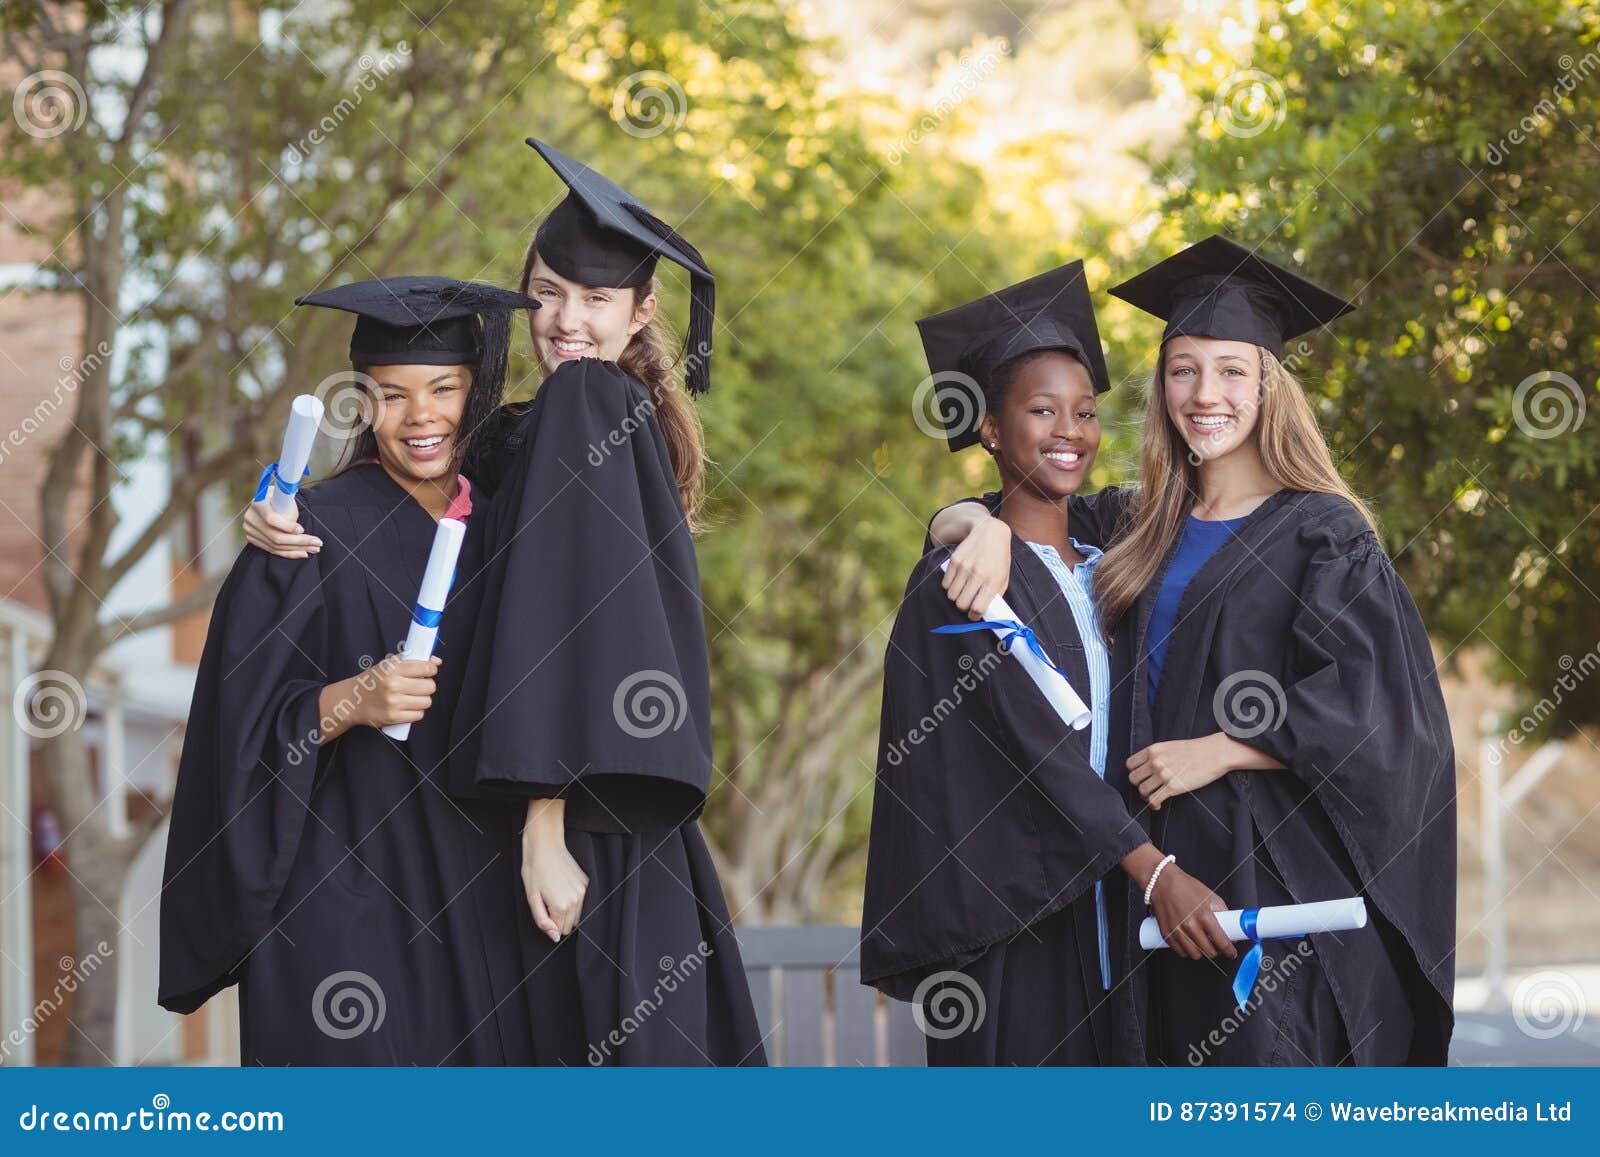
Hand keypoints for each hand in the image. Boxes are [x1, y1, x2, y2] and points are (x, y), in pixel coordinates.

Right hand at [244, 497, 321, 558]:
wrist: (267, 501)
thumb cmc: (279, 498)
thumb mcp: (285, 496)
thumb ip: (289, 509)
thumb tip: (297, 530)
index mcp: (258, 503)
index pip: (271, 519)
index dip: (287, 526)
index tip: (302, 529)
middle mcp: (251, 518)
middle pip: (275, 536)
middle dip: (300, 541)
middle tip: (317, 543)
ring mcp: (250, 530)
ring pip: (275, 545)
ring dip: (298, 549)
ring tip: (314, 548)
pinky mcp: (253, 539)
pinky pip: (272, 550)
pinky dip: (289, 553)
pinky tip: (303, 553)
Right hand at [317, 654, 439, 740]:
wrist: (352, 700)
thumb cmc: (373, 681)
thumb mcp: (389, 664)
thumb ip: (412, 659)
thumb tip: (437, 661)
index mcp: (392, 668)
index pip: (426, 668)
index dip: (431, 669)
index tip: (428, 671)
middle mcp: (393, 685)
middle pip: (430, 686)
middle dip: (427, 685)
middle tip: (418, 685)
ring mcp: (393, 702)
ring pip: (426, 702)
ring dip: (422, 699)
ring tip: (411, 697)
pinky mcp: (393, 717)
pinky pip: (419, 715)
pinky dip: (416, 711)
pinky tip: (407, 706)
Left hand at [521, 800, 587, 940]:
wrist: (546, 846)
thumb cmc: (535, 870)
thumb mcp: (532, 898)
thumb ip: (542, 921)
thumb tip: (554, 936)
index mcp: (562, 906)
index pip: (558, 931)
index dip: (548, 923)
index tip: (541, 909)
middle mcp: (576, 900)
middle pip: (569, 925)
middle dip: (557, 918)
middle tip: (546, 901)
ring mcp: (582, 891)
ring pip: (576, 914)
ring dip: (564, 910)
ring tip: (552, 893)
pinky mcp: (584, 883)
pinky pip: (579, 902)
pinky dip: (570, 900)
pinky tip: (560, 887)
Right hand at [942, 514, 1011, 619]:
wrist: (990, 532)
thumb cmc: (999, 558)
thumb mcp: (1003, 577)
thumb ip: (995, 595)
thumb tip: (985, 613)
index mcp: (992, 580)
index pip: (978, 608)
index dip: (974, 616)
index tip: (974, 614)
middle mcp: (978, 574)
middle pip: (961, 603)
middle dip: (964, 606)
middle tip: (967, 602)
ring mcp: (964, 566)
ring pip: (951, 595)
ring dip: (956, 597)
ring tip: (962, 591)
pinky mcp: (954, 560)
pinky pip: (945, 584)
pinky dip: (950, 586)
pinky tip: (957, 581)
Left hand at [1127, 735, 1231, 809]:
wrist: (1214, 753)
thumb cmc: (1195, 750)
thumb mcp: (1169, 746)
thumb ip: (1156, 755)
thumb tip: (1147, 767)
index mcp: (1153, 750)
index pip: (1130, 764)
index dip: (1135, 772)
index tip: (1142, 777)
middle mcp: (1155, 762)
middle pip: (1133, 779)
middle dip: (1140, 785)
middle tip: (1149, 788)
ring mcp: (1163, 774)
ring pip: (1142, 790)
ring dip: (1146, 796)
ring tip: (1154, 796)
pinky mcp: (1172, 787)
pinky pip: (1153, 799)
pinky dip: (1153, 804)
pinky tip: (1158, 804)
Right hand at [1148, 864, 1235, 960]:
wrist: (1162, 883)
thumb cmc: (1186, 887)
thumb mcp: (1211, 896)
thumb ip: (1222, 912)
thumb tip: (1230, 927)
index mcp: (1204, 915)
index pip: (1222, 942)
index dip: (1230, 951)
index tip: (1231, 953)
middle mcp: (1190, 925)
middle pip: (1209, 952)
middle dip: (1216, 950)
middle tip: (1215, 945)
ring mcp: (1177, 931)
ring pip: (1195, 955)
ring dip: (1201, 952)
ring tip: (1201, 943)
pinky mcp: (1167, 934)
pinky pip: (1180, 952)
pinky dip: (1186, 950)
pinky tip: (1188, 942)